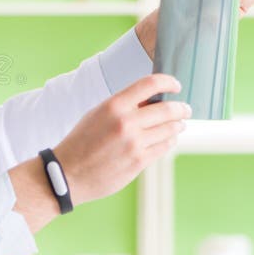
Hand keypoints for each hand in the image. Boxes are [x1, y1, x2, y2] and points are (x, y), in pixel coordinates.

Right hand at [53, 74, 189, 205]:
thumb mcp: (97, 115)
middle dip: (181, 108)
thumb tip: (151, 101)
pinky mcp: (139, 161)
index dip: (168, 82)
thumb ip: (123, 107)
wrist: (68, 173)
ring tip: (178, 125)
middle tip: (185, 109)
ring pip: (170, 129)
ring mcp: (135, 143)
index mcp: (113, 105)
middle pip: (168, 109)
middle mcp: (126, 122)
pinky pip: (165, 146)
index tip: (175, 86)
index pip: (150, 84)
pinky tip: (167, 139)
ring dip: (178, 125)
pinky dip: (169, 140)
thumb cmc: (81, 142)